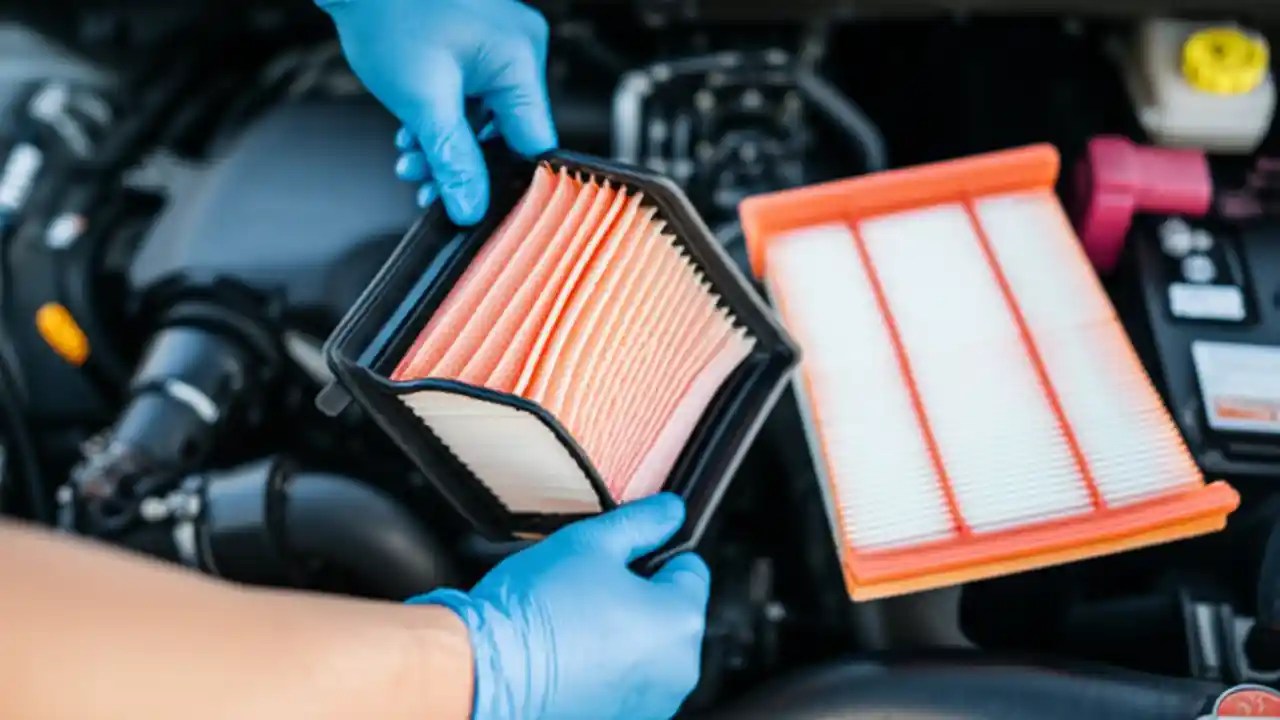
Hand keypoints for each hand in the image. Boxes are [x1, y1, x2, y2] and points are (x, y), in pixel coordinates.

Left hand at [318, 0, 557, 223]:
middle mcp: (520, 48)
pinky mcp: (479, 43)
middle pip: (507, 133)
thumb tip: (472, 207)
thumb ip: (453, 161)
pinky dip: (446, 119)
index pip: (532, 143)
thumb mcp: (423, 102)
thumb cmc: (386, 12)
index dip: (505, 181)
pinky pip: (474, 96)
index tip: (477, 205)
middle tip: (426, 186)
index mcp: (520, 59)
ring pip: (486, 118)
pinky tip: (415, 132)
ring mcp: (501, 43)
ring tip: (411, 158)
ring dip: (449, 144)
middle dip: (464, 163)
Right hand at [410, 494, 710, 719]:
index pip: (691, 570)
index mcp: (680, 621)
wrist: (487, 670)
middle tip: (590, 588)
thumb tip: (670, 511)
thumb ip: (642, 522)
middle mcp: (678, 671)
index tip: (623, 558)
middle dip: (638, 597)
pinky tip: (570, 655)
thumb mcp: (591, 542)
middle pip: (670, 614)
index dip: (655, 555)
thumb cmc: (535, 610)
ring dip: (622, 635)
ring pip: (647, 651)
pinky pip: (625, 684)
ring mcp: (651, 704)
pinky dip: (605, 669)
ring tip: (574, 622)